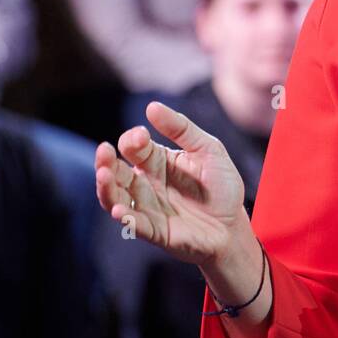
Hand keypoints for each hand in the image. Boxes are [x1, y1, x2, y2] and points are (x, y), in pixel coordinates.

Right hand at [95, 100, 247, 266]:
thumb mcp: (208, 149)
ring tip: (104, 176)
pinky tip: (120, 211)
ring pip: (116, 197)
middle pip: (116, 171)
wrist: (234, 224)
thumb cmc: (221, 185)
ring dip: (107, 188)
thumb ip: (182, 129)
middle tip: (104, 151)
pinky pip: (135, 225)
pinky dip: (126, 219)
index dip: (134, 140)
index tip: (142, 137)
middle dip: (106, 161)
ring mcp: (147, 208)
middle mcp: (145, 183)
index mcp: (156, 161)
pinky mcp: (155, 231)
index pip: (134, 147)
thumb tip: (151, 106)